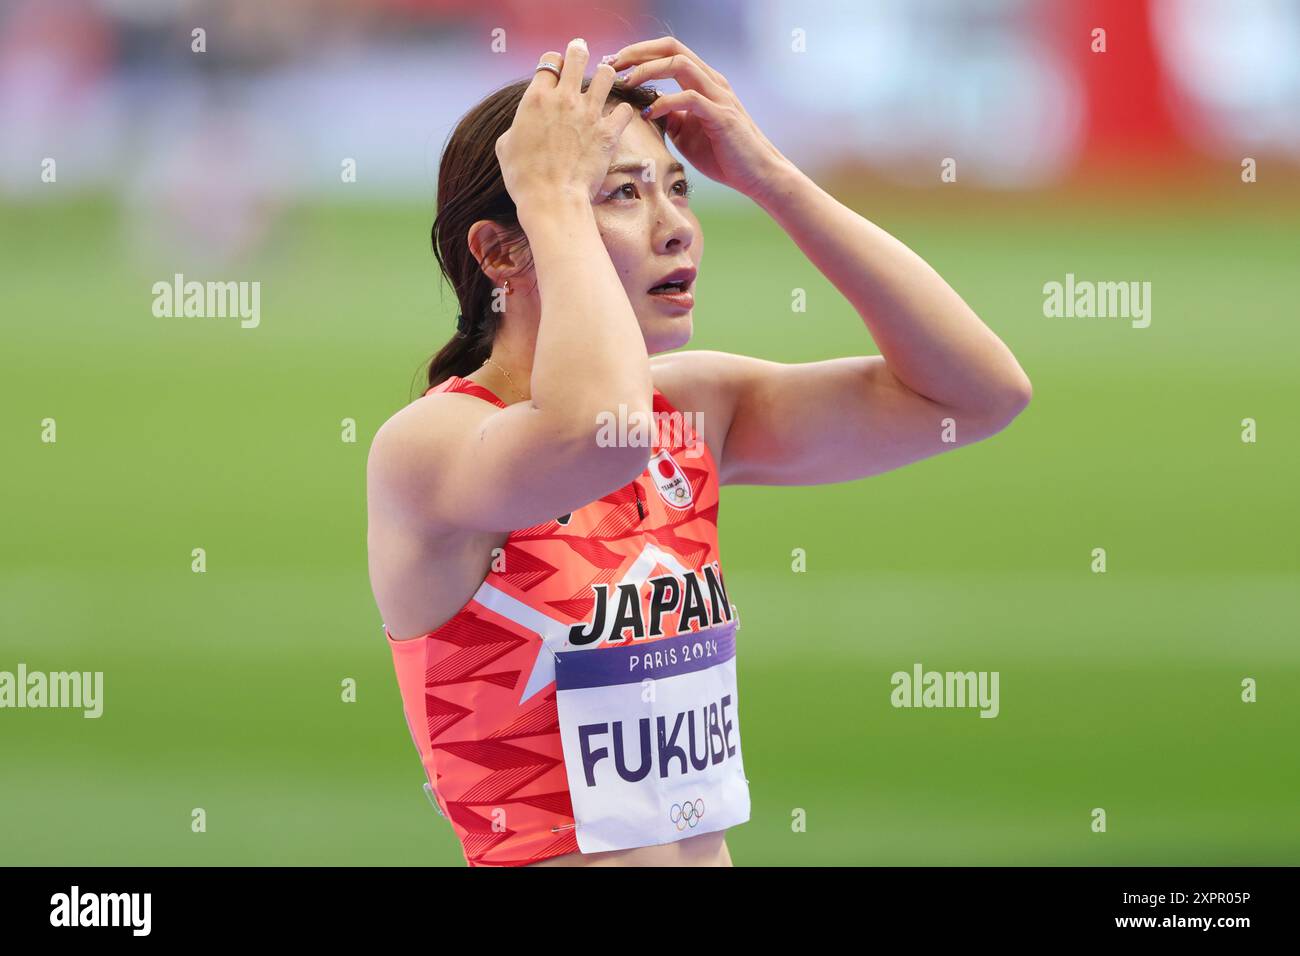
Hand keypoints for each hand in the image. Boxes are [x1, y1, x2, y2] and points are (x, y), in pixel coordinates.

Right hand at [495, 37, 636, 207]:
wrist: (551, 200)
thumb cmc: (523, 178)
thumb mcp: (505, 146)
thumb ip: (517, 125)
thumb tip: (522, 124)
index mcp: (536, 98)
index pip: (550, 60)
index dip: (554, 63)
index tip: (556, 72)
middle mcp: (563, 99)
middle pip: (578, 55)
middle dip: (580, 53)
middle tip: (582, 58)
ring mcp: (588, 114)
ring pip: (606, 74)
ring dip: (605, 77)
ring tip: (602, 85)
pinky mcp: (607, 133)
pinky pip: (624, 110)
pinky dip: (622, 113)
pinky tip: (616, 119)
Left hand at [610, 37, 788, 202]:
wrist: (757, 175)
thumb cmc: (724, 156)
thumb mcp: (687, 134)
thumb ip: (670, 118)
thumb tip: (645, 110)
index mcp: (703, 81)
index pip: (668, 51)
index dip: (638, 53)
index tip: (613, 64)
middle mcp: (711, 81)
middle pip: (671, 48)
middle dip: (637, 53)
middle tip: (611, 66)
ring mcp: (718, 96)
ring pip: (679, 64)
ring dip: (647, 70)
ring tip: (626, 84)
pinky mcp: (721, 115)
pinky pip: (689, 98)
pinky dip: (664, 102)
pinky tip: (648, 114)